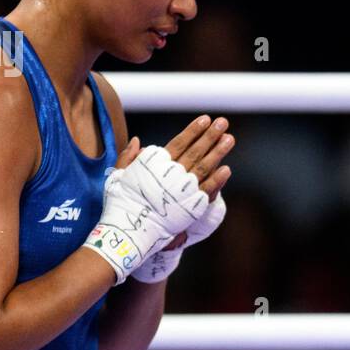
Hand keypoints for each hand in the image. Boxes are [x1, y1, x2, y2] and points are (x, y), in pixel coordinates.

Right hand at [112, 117, 234, 282]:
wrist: (129, 231)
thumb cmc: (122, 203)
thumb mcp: (119, 176)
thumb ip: (129, 157)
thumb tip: (138, 140)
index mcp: (155, 165)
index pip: (179, 143)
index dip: (193, 130)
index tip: (205, 119)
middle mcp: (171, 176)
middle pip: (195, 152)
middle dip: (210, 136)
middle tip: (223, 123)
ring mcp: (182, 191)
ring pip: (204, 168)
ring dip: (218, 152)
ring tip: (229, 139)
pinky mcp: (190, 207)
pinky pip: (206, 190)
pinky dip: (217, 180)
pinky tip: (227, 169)